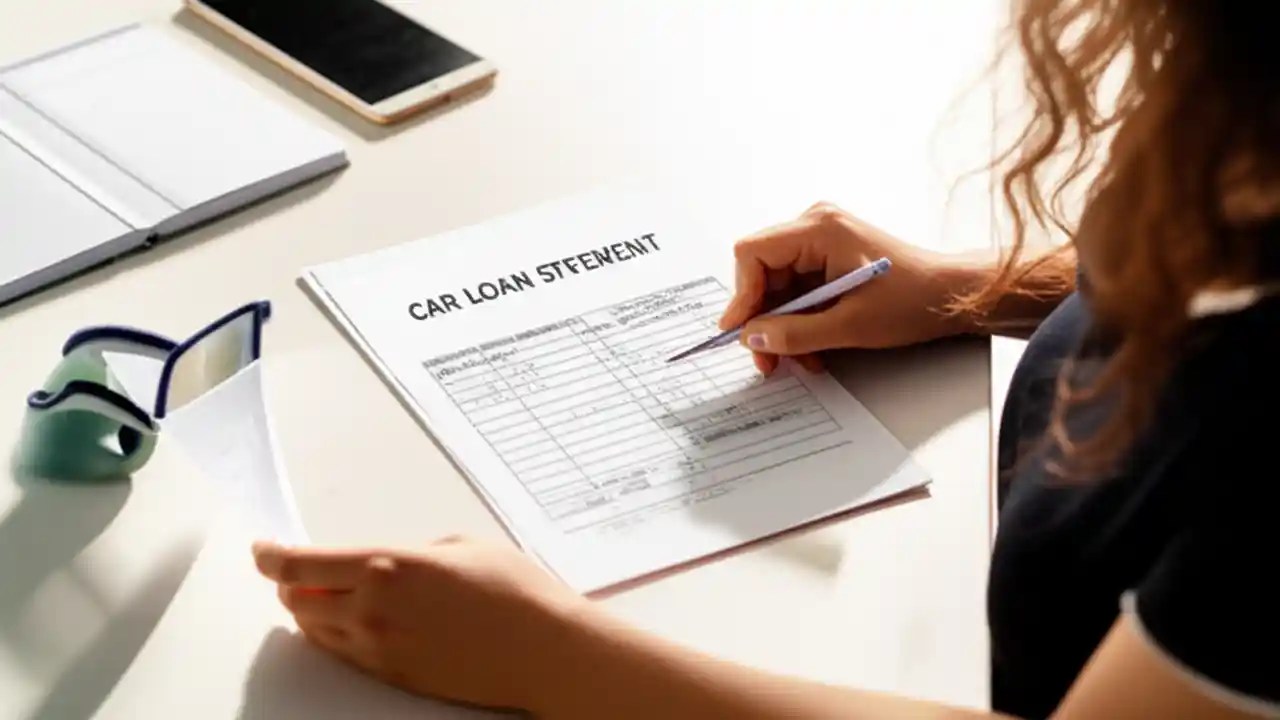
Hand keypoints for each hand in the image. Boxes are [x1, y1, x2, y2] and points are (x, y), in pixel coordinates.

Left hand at [253, 535, 588, 711]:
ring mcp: (381, 649)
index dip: (271, 557)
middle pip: (298, 601)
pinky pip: (345, 655)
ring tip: (320, 597)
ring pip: (316, 632)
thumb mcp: (460, 544)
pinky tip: (351, 624)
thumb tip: (391, 563)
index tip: (263, 551)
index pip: (301, 565)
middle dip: (290, 583)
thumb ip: (413, 552)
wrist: (544, 649)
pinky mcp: (395, 677)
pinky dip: (335, 636)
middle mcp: (373, 611)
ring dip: (309, 612)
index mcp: (387, 568)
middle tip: (294, 570)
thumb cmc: (515, 592)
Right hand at [719, 202, 977, 374]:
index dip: (741, 295)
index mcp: (818, 228)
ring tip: (798, 359)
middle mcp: (815, 225)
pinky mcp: (828, 257)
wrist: (950, 296)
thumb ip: (794, 333)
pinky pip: (797, 290)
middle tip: (767, 359)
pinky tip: (811, 346)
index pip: (752, 253)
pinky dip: (799, 320)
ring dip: (783, 327)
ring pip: (777, 287)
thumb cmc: (913, 300)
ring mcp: (821, 240)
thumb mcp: (849, 325)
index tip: (741, 331)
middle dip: (764, 320)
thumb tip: (752, 337)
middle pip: (762, 273)